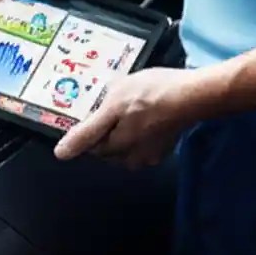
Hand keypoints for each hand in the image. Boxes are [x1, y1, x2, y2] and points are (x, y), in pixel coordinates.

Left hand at [54, 67, 212, 168]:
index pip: (89, 145)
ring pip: (125, 144)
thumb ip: (85, 133)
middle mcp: (132, 160)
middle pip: (107, 147)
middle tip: (115, 105)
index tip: (95, 110)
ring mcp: (151, 155)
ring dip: (124, 128)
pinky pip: (142, 141)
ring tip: (132, 106)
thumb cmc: (151, 96)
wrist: (194, 95)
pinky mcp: (165, 146)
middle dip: (106, 128)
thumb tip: (61, 153)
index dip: (89, 127)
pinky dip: (141, 128)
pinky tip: (147, 112)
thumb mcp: (111, 107)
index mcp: (116, 149)